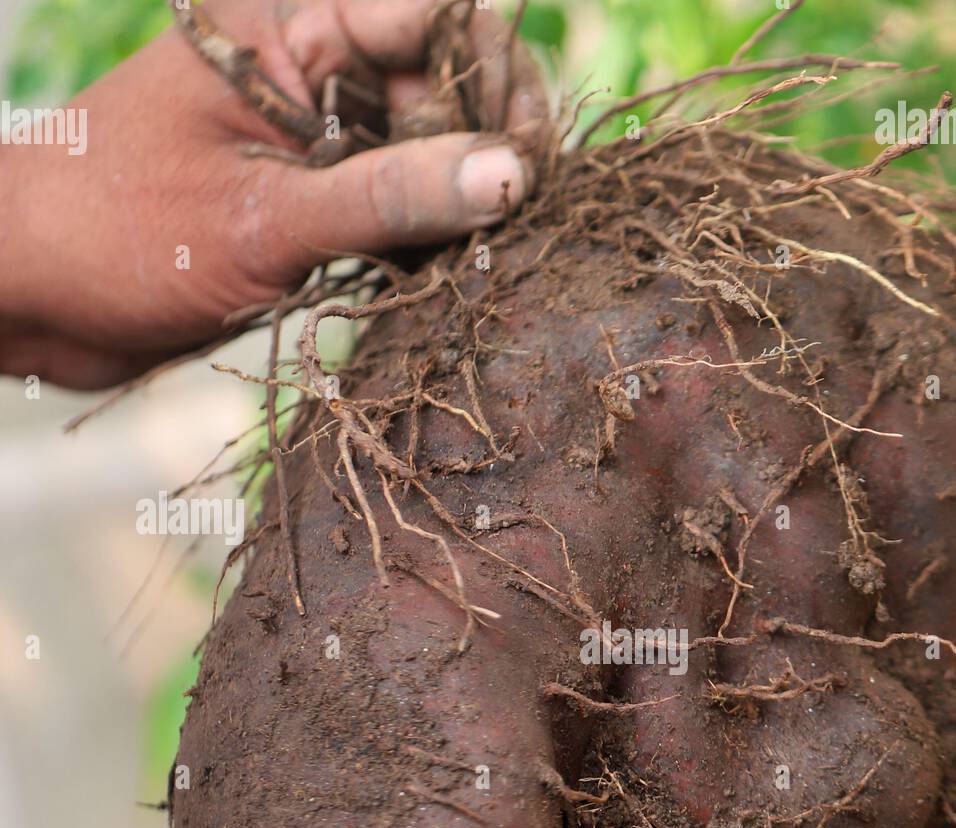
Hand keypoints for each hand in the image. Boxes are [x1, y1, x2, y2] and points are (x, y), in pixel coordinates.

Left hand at [0, 0, 545, 388]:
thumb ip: (390, 196)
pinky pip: (399, 201)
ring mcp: (314, 135)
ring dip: (469, 198)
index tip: (529, 158)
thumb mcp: (265, 218)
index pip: (430, 14)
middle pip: (445, 80)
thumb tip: (511, 175)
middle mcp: (309, 70)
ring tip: (499, 249)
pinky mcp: (313, 197)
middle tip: (524, 217)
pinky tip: (458, 268)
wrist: (32, 295)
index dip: (494, 76)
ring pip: (430, 145)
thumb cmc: (119, 234)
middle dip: (493, 143)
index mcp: (286, 28)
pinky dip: (434, 236)